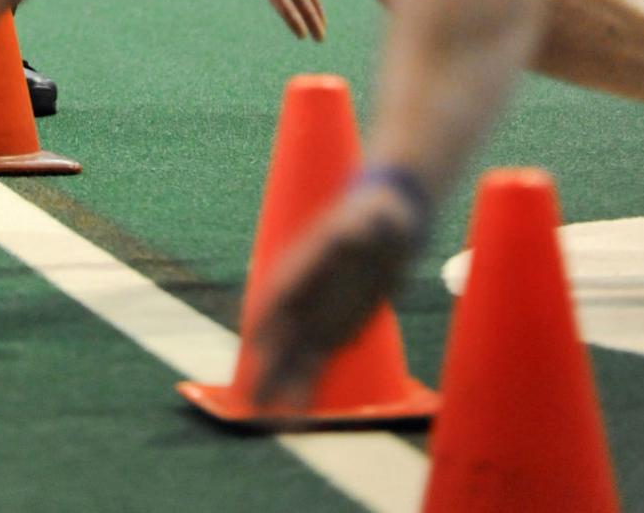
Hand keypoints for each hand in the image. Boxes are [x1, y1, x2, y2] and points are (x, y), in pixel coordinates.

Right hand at [243, 181, 421, 408]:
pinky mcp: (335, 333)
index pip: (279, 294)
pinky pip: (315, 364)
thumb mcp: (372, 220)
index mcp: (303, 265)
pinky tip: (298, 419)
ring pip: (293, 357)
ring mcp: (316, 316)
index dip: (266, 318)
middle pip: (279, 334)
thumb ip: (360, 231)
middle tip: (255, 401)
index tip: (255, 344)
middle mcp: (303, 295)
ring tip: (273, 424)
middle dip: (266, 366)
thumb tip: (353, 233)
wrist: (388, 228)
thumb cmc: (378, 218)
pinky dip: (305, 389)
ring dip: (282, 387)